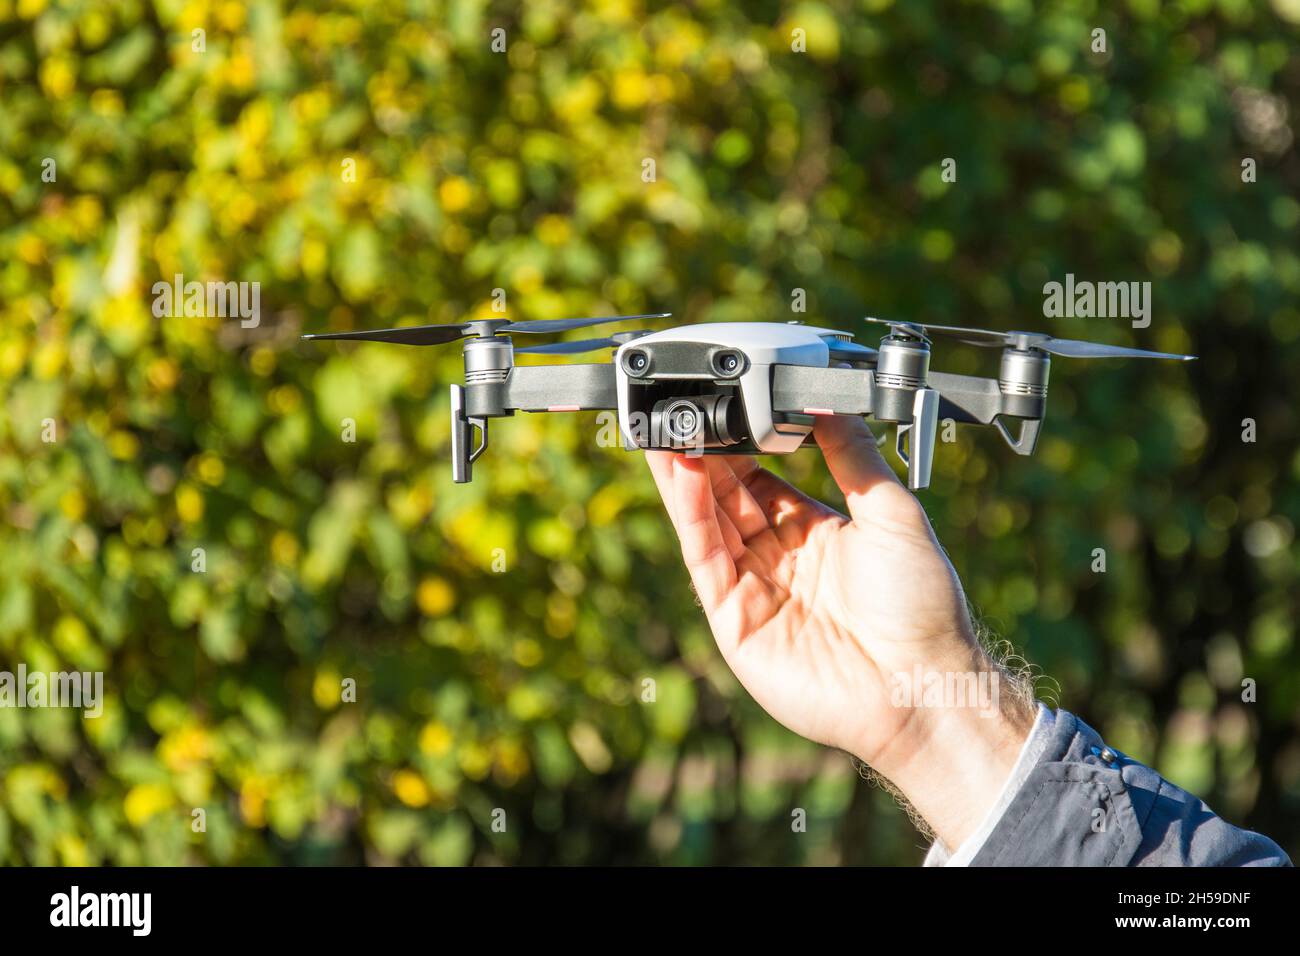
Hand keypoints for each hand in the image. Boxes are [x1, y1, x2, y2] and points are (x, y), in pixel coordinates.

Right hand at [646, 415, 1035, 848]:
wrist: (923, 685)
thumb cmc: (921, 609)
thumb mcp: (892, 512)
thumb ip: (854, 455)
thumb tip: (830, 401)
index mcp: (814, 534)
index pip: (759, 481)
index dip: (737, 446)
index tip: (720, 405)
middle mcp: (779, 561)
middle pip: (726, 499)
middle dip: (702, 455)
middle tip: (677, 408)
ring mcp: (754, 592)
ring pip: (708, 525)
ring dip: (685, 478)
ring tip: (665, 431)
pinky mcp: (735, 623)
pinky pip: (707, 561)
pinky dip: (691, 517)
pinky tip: (683, 475)